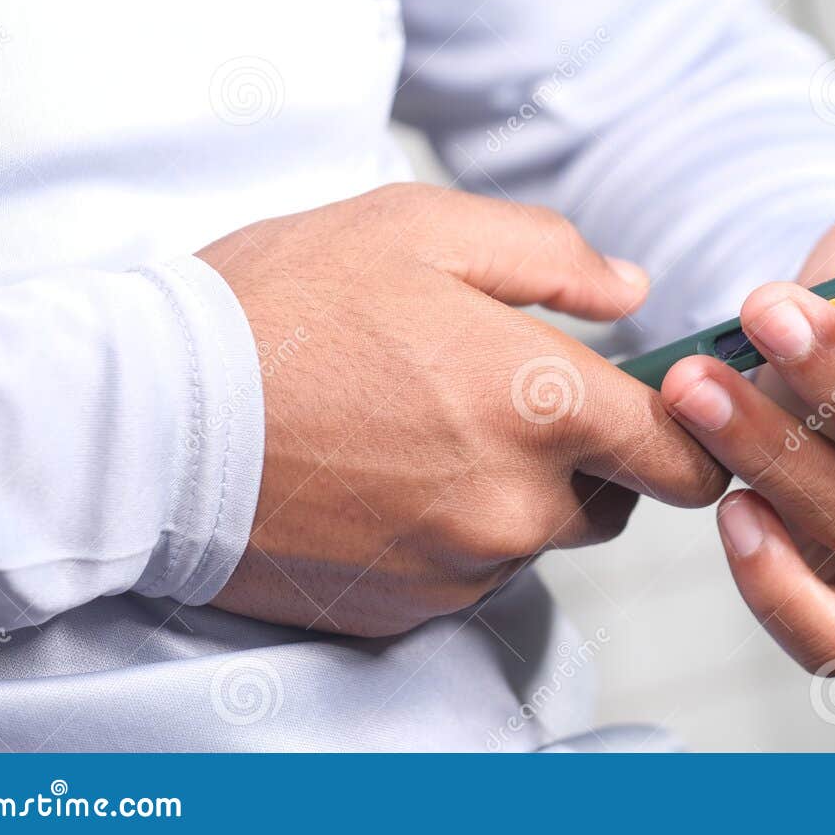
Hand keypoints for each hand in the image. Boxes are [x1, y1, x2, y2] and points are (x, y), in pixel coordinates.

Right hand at [200, 184, 726, 636]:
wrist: (146, 422)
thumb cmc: (283, 306)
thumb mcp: (422, 226)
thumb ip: (553, 256)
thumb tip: (633, 291)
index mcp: (544, 406)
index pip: (685, 457)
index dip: (688, 431)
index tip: (662, 406)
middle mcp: (517, 504)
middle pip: (614, 501)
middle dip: (591, 456)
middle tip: (512, 396)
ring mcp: (461, 566)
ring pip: (538, 535)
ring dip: (516, 491)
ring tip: (428, 426)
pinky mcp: (407, 607)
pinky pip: (470, 571)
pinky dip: (453, 529)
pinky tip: (385, 475)